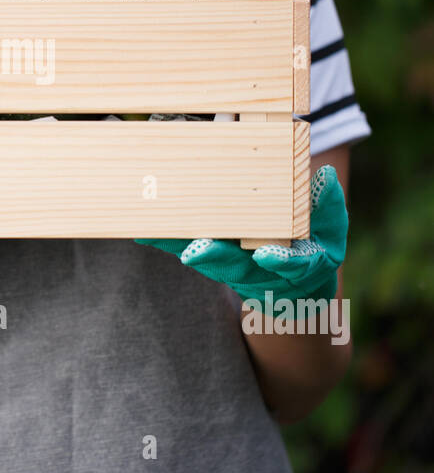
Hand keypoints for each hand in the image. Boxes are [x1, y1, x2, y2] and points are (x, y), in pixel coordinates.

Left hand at [133, 165, 347, 303]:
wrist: (295, 295)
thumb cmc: (315, 251)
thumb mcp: (331, 233)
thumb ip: (327, 207)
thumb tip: (325, 177)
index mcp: (298, 268)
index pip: (291, 267)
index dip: (279, 262)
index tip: (265, 256)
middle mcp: (262, 274)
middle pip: (237, 269)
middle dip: (215, 259)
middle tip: (194, 251)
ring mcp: (235, 271)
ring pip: (207, 263)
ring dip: (181, 247)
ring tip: (155, 233)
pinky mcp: (213, 263)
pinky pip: (190, 252)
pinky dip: (167, 241)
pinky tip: (141, 229)